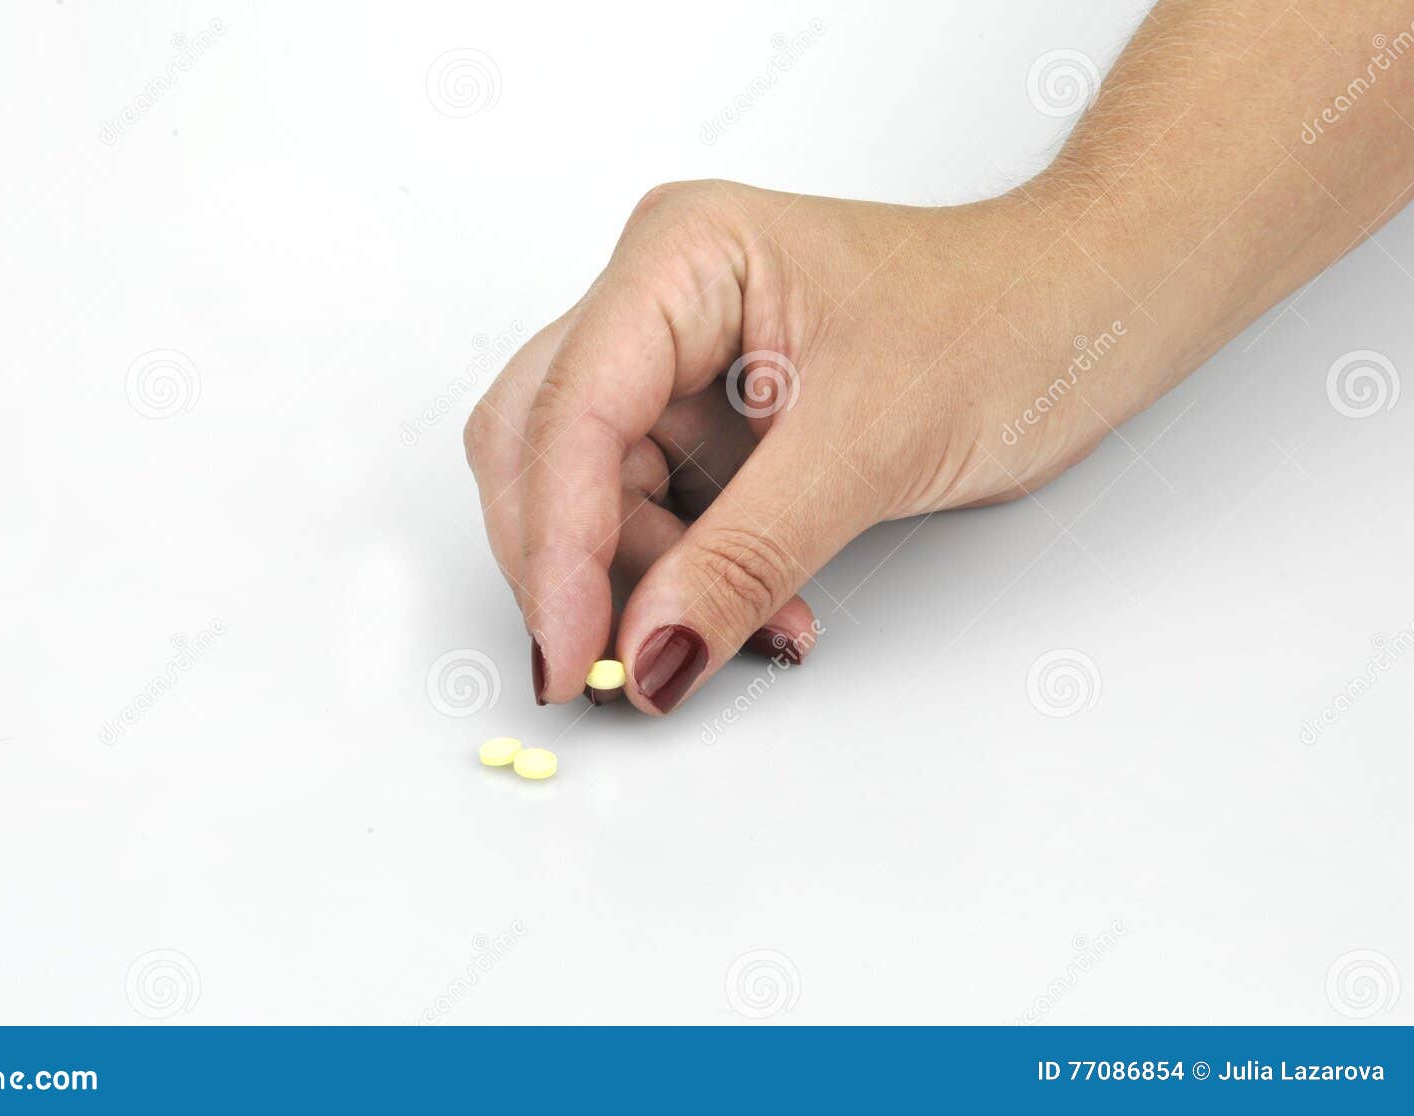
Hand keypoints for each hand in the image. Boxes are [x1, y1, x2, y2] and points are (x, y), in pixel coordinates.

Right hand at [463, 180, 1135, 712]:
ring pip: (590, 491)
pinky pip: (651, 508)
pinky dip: (684, 574)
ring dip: (643, 581)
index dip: (556, 546)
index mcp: (682, 257)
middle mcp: (660, 296)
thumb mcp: (868, 447)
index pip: (571, 412)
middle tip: (613, 668)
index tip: (571, 653)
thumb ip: (743, 557)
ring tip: (727, 635)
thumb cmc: (1009, 320)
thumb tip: (650, 652)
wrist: (1087, 315)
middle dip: (576, 565)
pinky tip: (751, 611)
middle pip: (547, 448)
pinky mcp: (706, 410)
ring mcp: (678, 354)